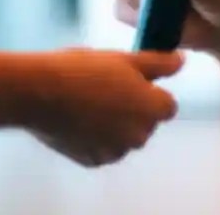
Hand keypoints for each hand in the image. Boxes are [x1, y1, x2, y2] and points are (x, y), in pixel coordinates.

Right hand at [0, 48, 182, 166]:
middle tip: (106, 87)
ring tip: (89, 101)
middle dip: (134, 108)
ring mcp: (116, 151)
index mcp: (153, 109)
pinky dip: (96, 138)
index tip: (130, 81)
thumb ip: (160, 63)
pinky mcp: (92, 160)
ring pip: (125, 137)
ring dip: (115, 124)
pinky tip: (78, 119)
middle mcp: (140, 136)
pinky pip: (103, 149)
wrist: (38, 92)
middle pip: (146, 122)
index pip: (167, 105)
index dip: (151, 92)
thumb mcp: (125, 58)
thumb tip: (181, 61)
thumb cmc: (84, 70)